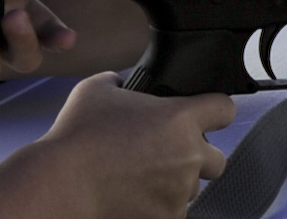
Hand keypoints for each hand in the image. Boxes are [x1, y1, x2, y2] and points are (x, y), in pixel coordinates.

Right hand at [0, 76, 231, 218]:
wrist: (61, 184)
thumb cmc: (77, 136)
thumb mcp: (97, 88)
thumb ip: (120, 81)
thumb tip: (121, 82)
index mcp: (180, 118)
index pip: (225, 109)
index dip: (216, 110)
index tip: (208, 115)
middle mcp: (188, 155)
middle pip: (218, 160)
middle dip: (199, 158)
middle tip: (171, 155)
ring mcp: (178, 191)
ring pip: (192, 190)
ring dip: (176, 185)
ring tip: (143, 178)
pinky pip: (172, 213)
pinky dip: (159, 208)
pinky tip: (135, 197)